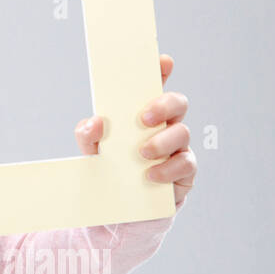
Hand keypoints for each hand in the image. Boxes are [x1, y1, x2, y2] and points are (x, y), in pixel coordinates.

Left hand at [74, 53, 196, 210]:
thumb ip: (88, 135)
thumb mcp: (91, 152)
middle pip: (178, 103)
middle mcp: (164, 126)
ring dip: (163, 140)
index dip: (161, 70)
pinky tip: (151, 175)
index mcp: (143, 114)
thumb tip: (95, 122)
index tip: (162, 61)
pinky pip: (187, 164)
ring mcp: (177, 149)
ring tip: (142, 153)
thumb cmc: (109, 171)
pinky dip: (169, 168)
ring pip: (183, 132)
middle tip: (144, 118)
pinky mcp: (184, 174)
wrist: (118, 212)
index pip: (154, 86)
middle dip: (164, 105)